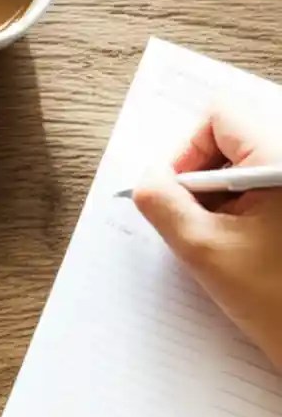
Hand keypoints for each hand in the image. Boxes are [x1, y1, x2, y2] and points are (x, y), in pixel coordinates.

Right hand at [133, 105, 281, 369]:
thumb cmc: (276, 300)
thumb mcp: (202, 248)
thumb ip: (162, 203)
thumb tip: (148, 180)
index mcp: (280, 162)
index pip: (219, 116)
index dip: (186, 150)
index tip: (176, 192)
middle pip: (231, 135)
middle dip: (201, 175)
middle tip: (197, 219)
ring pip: (243, 160)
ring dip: (219, 193)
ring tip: (223, 234)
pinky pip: (259, 181)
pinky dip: (239, 204)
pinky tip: (242, 239)